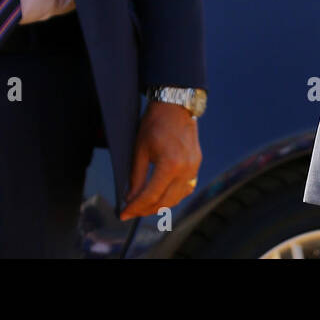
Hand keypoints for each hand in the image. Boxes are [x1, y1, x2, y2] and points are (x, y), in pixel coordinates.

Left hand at [120, 100, 201, 218]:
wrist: (176, 105)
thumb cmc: (155, 124)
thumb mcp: (140, 150)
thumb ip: (136, 177)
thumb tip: (130, 199)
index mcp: (170, 165)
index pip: (150, 196)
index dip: (135, 207)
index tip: (123, 214)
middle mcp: (185, 169)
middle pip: (164, 201)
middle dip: (145, 210)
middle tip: (131, 211)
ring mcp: (194, 167)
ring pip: (177, 198)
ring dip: (159, 205)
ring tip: (143, 205)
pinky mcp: (197, 163)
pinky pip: (186, 188)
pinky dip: (173, 195)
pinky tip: (161, 194)